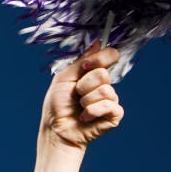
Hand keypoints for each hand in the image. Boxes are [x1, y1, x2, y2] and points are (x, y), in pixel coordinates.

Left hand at [31, 41, 124, 171]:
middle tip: (75, 94)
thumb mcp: (64, 78)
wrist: (56, 129)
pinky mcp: (114, 115)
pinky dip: (92, 110)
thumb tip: (98, 42)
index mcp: (92, 74)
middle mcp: (104, 84)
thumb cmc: (57, 105)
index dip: (102, 57)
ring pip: (105, 90)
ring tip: (79, 107)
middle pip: (103, 74)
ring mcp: (110, 100)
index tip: (86, 66)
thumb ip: (81, 61)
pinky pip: (109, 105)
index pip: (109, 56)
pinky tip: (85, 117)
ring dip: (86, 99)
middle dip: (84, 84)